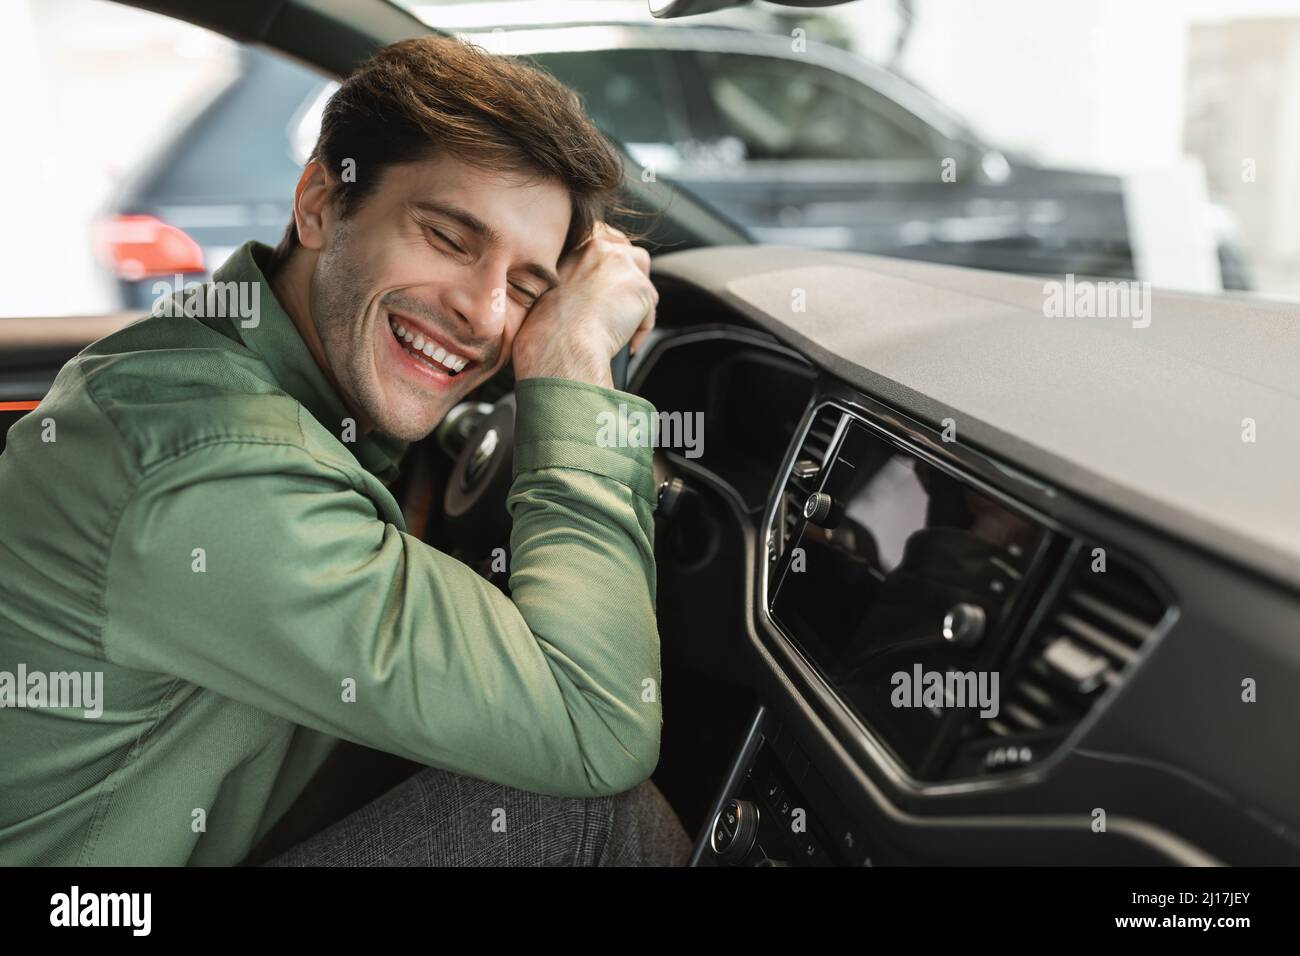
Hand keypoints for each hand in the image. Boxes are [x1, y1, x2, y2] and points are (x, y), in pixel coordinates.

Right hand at [511, 222, 657, 388]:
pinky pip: (648, 311)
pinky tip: (625, 341)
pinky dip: (640, 328)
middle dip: (633, 282)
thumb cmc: (548, 325)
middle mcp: (602, 248)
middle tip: (622, 309)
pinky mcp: (641, 287)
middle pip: (634, 258)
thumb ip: (577, 277)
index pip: (610, 240)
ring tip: (620, 327)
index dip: (618, 262)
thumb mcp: (555, 289)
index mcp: (580, 245)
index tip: (616, 282)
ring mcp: (623, 265)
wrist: (560, 340)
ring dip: (638, 305)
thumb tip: (593, 290)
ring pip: (644, 284)